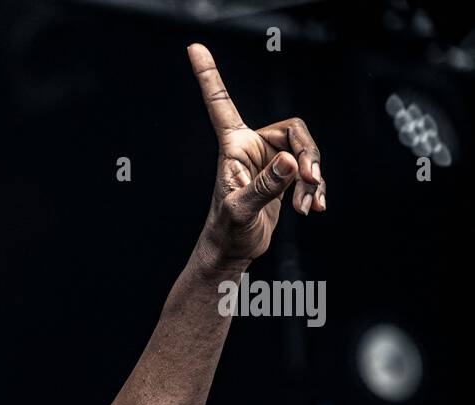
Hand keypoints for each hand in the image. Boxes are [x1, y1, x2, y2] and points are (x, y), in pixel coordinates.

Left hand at [187, 43, 326, 268]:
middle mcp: (250, 147)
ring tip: (308, 207)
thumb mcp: (241, 209)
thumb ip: (265, 186)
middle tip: (310, 182)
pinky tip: (315, 208)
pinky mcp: (281, 177)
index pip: (221, 104)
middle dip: (308, 155)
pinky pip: (308, 170)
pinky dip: (315, 188)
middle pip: (294, 130)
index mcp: (232, 146)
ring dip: (312, 178)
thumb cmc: (226, 232)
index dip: (209, 76)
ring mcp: (268, 161)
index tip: (193, 47)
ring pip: (306, 152)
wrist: (232, 253)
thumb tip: (290, 163)